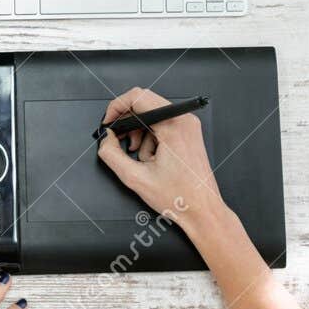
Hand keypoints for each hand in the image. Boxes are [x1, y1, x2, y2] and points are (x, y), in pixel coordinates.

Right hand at [95, 87, 225, 229]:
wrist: (202, 211)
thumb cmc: (181, 198)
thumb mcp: (136, 178)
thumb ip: (112, 155)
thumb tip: (105, 139)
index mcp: (174, 125)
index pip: (137, 97)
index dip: (116, 107)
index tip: (108, 121)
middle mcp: (184, 120)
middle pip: (144, 104)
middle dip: (127, 122)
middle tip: (118, 140)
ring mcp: (188, 125)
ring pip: (151, 115)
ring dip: (138, 133)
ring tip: (138, 156)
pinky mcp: (188, 132)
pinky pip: (161, 125)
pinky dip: (150, 138)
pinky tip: (150, 158)